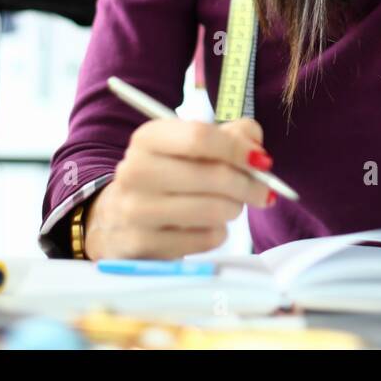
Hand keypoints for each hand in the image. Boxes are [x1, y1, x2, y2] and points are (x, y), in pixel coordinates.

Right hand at [83, 117, 273, 260]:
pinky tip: (208, 226)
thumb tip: (257, 153)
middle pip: (212, 175)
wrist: (118, 218)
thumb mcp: (192, 145)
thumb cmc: (169, 175)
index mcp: (148, 138)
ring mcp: (136, 210)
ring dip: (234, 208)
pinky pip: (204, 239)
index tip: (262, 161)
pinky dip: (218, 233)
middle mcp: (135, 170)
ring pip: (212, 210)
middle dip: (248, 184)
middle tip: (263, 190)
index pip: (200, 136)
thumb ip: (234, 135)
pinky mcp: (143, 244)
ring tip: (231, 205)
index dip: (238, 149)